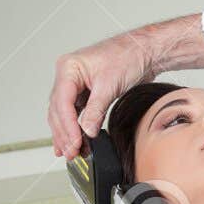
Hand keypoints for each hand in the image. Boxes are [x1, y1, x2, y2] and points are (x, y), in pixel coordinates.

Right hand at [48, 32, 158, 159]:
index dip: (67, 126)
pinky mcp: (86, 92)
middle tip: (71, 153)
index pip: (62, 102)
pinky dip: (74, 127)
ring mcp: (75, 84)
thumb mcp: (110, 85)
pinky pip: (74, 113)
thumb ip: (96, 110)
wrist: (145, 50)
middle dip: (64, 134)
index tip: (74, 143)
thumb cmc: (128, 56)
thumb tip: (87, 132)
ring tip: (71, 152)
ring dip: (67, 133)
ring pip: (64, 114)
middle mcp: (68, 75)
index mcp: (69, 68)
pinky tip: (73, 141)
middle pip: (58, 110)